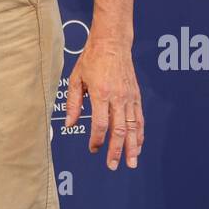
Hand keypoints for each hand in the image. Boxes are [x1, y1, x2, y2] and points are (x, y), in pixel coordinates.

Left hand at [63, 36, 142, 169]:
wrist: (112, 43)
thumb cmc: (92, 59)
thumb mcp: (76, 79)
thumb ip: (73, 103)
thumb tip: (69, 124)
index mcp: (100, 93)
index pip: (100, 124)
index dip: (97, 140)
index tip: (93, 149)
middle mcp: (117, 97)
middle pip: (118, 130)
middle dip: (116, 151)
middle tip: (113, 165)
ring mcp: (129, 97)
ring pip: (132, 127)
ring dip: (132, 147)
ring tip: (131, 162)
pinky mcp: (136, 95)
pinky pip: (139, 118)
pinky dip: (140, 133)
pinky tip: (138, 144)